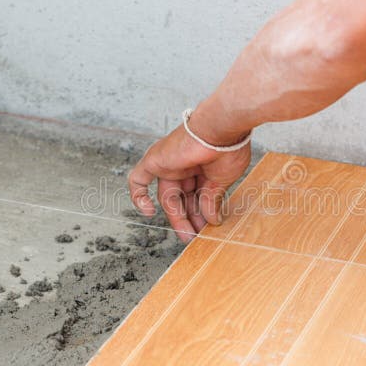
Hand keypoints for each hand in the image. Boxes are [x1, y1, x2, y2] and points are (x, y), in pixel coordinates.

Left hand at [127, 123, 250, 241]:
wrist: (220, 129)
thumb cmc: (228, 148)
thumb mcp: (222, 180)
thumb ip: (213, 199)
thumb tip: (212, 218)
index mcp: (202, 167)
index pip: (197, 195)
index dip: (202, 213)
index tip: (210, 226)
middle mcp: (184, 165)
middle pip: (182, 198)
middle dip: (190, 218)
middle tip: (197, 236)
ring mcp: (169, 164)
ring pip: (167, 197)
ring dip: (177, 217)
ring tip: (189, 235)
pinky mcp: (155, 161)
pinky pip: (138, 179)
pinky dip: (138, 195)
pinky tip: (147, 211)